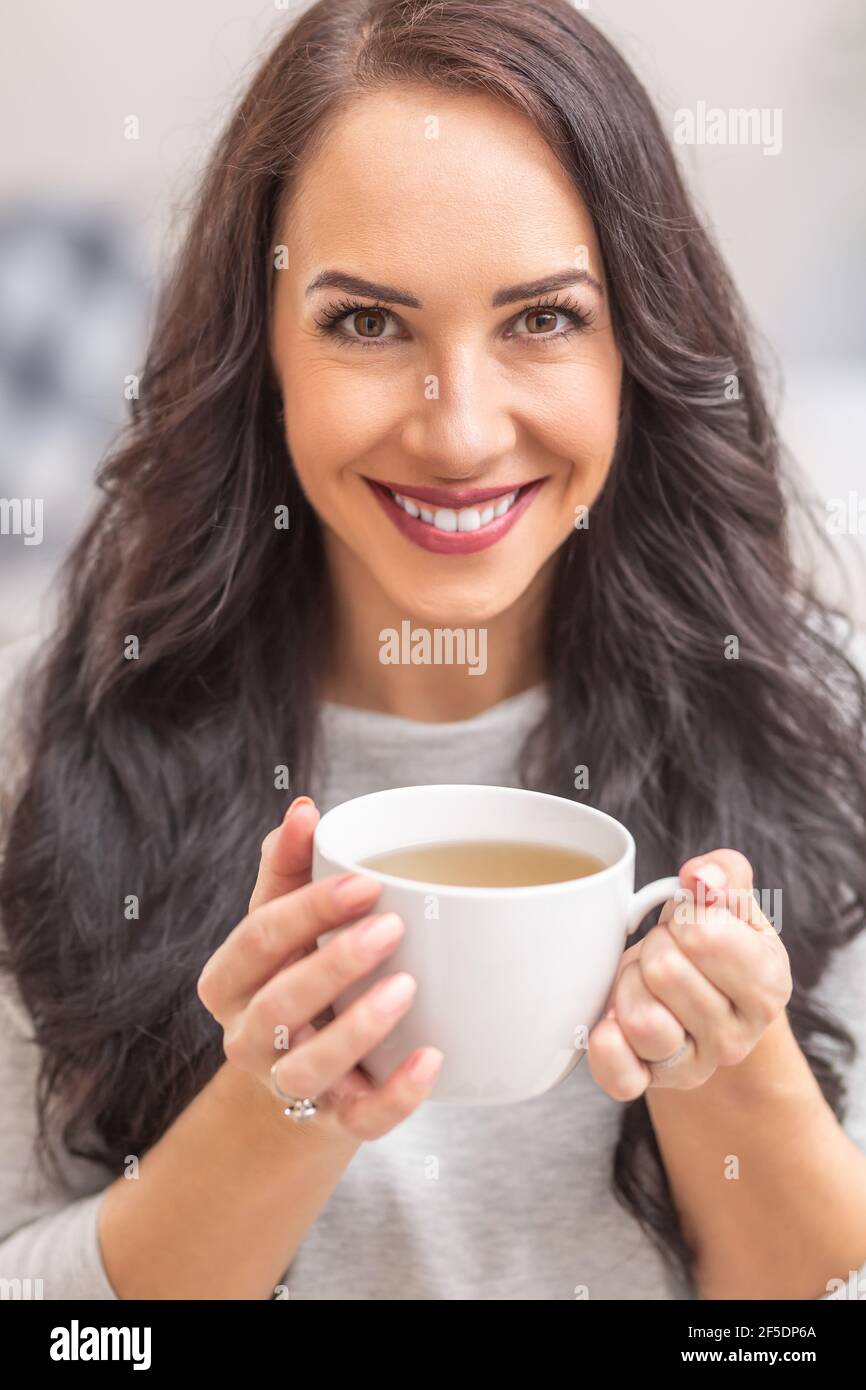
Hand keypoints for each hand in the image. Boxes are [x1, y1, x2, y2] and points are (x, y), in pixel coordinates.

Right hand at [196, 796, 442, 1139]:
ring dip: (358, 1028)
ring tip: (407, 987)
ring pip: (308, 1068)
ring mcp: (287, 1087)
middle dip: (333, 964)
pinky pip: (360, 1120)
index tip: (365, 882)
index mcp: (228, 980)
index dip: (307, 910)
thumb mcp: (283, 919)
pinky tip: (431, 1061)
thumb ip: (289, 865)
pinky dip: (396, 1096)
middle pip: (277, 1005)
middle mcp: (247, 1038)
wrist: (312, 1072)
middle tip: (392, 927)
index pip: (257, 940)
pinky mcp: (333, 1123)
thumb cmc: (296, 973)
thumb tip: (303, 808)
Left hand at [587, 849, 792, 1098]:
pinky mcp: (648, 1084)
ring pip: (642, 1019)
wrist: (693, 996)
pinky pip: (620, 1075)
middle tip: (666, 951)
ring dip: (630, 985)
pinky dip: (607, 1045)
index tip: (690, 922)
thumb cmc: (710, 944)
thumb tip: (702, 877)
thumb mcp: (728, 903)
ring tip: (645, 981)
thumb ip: (724, 875)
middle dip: (655, 946)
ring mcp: (694, 1066)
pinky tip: (610, 1023)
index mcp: (768, 985)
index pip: (705, 934)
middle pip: (665, 971)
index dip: (685, 916)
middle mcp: (737, 1036)